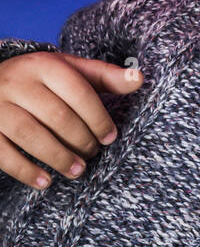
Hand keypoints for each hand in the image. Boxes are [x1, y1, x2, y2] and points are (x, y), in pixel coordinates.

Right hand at [0, 50, 141, 188]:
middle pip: (57, 116)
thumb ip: (104, 76)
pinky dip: (26, 171)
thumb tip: (139, 78)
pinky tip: (46, 182)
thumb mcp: (69, 71)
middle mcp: (17, 81)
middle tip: (92, 154)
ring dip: (59, 158)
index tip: (110, 137)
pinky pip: (3, 153)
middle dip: (81, 140)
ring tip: (77, 171)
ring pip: (31, 135)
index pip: (79, 91)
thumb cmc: (41, 81)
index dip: (99, 118)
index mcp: (44, 64)